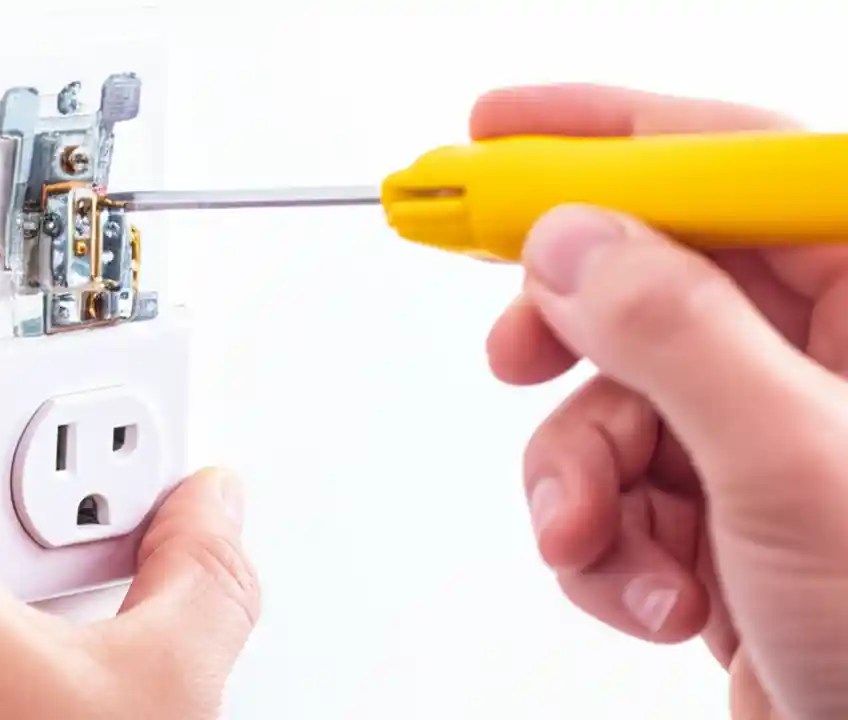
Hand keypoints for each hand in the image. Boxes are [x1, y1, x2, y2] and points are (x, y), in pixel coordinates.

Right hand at [482, 85, 847, 719]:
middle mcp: (818, 357)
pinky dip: (605, 545)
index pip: (731, 161)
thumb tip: (570, 243)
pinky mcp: (718, 511)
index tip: (496, 129)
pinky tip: (652, 596)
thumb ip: (676, 335)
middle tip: (512, 354)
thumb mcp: (793, 465)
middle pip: (648, 278)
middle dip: (568, 337)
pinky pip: (614, 485)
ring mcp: (761, 435)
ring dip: (579, 481)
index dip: (605, 129)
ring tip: (599, 545)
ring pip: (611, 399)